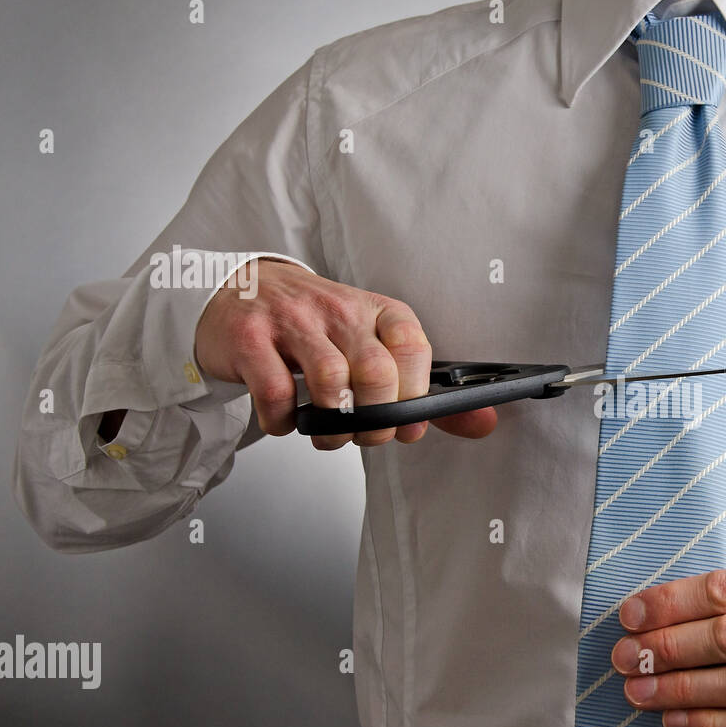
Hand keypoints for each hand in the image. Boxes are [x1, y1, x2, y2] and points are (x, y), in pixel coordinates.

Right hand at [194, 258, 495, 448]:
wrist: (241, 291)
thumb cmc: (316, 328)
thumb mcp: (374, 346)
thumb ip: (425, 391)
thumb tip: (483, 423)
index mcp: (377, 311)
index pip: (414, 347)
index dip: (415, 396)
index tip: (406, 423)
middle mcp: (338, 310)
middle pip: (376, 372)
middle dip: (376, 421)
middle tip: (364, 435)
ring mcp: (293, 320)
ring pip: (329, 381)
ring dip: (332, 428)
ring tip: (327, 435)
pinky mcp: (251, 339)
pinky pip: (275, 391)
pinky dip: (284, 421)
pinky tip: (286, 422)